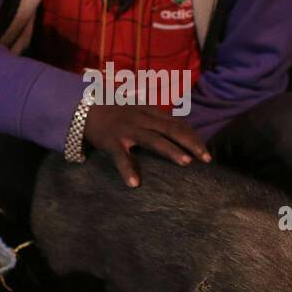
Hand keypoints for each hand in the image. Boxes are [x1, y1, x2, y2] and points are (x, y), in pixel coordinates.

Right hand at [83, 104, 211, 187]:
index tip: (207, 151)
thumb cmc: (114, 112)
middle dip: (191, 144)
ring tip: (186, 163)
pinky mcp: (112, 141)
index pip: (178, 124)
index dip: (194, 137)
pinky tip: (134, 184)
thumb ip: (156, 120)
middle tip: (207, 159)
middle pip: (172, 130)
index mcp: (150, 113)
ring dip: (170, 150)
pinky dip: (127, 169)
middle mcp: (142, 119)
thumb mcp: (138, 110)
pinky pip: (121, 157)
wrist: (84, 108)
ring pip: (153, 140)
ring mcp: (127, 130)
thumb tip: (179, 130)